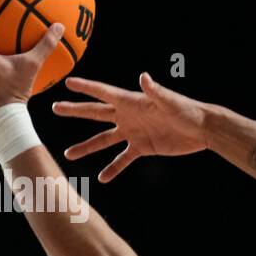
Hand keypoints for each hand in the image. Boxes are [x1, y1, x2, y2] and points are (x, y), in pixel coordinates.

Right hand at [52, 74, 209, 182]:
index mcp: (131, 101)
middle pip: (96, 113)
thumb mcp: (170, 102)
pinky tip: (102, 178)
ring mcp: (133, 132)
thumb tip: (143, 77)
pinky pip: (123, 159)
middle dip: (75, 111)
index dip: (85, 87)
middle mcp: (128, 116)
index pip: (103, 92)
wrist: (201, 129)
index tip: (66, 82)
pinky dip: (113, 168)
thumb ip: (155, 91)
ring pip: (104, 140)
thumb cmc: (187, 110)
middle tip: (55, 108)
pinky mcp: (142, 147)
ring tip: (69, 154)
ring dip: (87, 147)